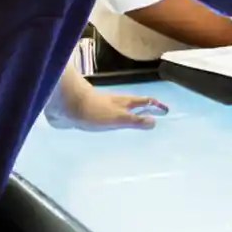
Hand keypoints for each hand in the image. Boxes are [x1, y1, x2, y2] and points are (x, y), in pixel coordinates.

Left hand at [46, 88, 168, 131]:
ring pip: (117, 111)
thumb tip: (154, 122)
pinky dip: (111, 122)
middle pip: (132, 105)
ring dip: (126, 115)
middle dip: (142, 109)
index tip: (166, 110)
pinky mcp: (87, 114)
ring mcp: (100, 108)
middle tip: (152, 116)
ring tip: (132, 123)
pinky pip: (104, 118)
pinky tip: (106, 129)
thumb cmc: (93, 111)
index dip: (155, 105)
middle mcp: (114, 103)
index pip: (144, 101)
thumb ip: (134, 120)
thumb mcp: (117, 118)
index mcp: (123, 102)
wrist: (64, 105)